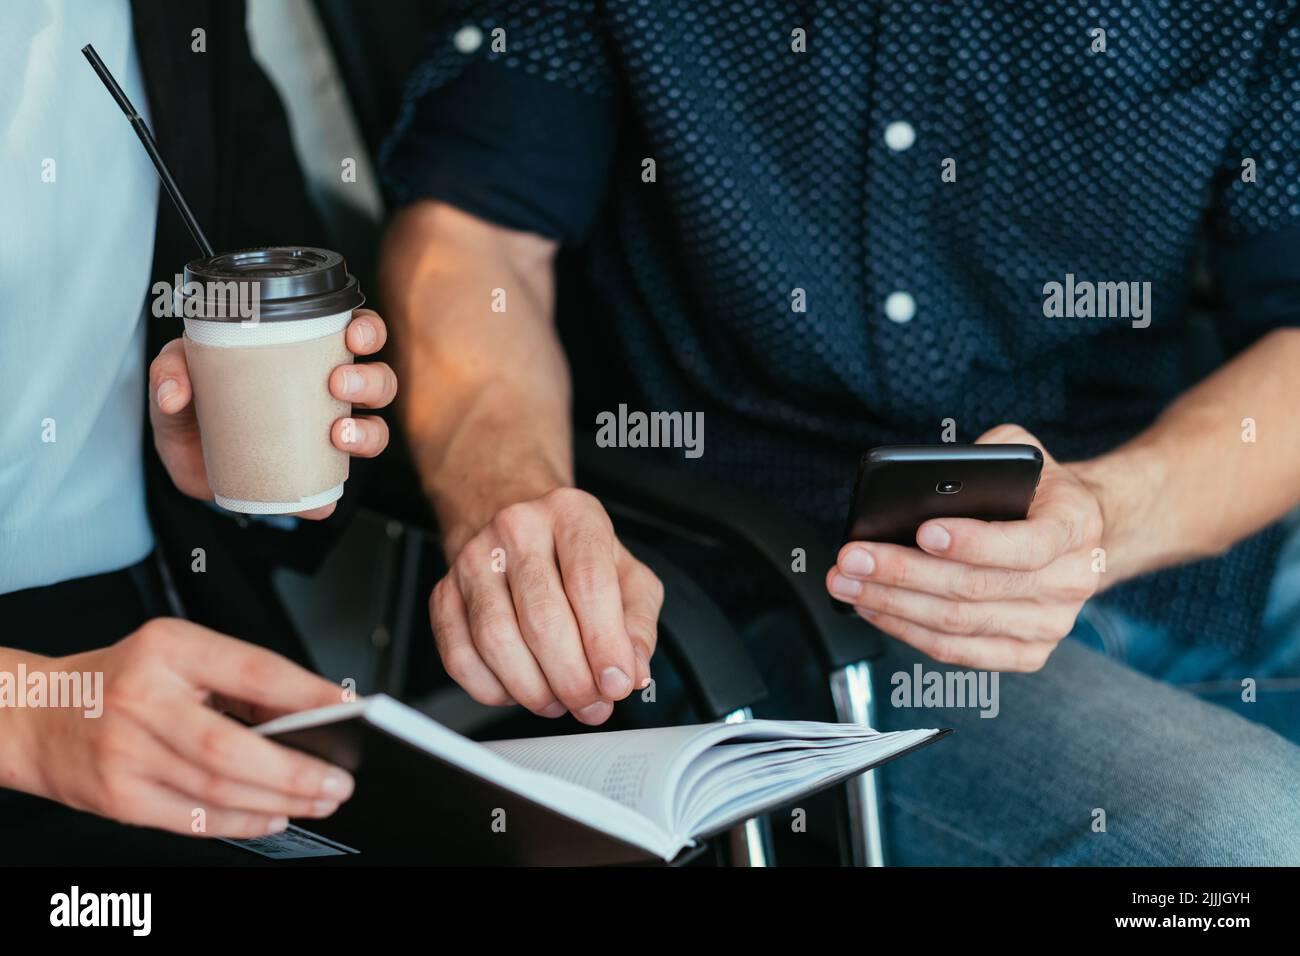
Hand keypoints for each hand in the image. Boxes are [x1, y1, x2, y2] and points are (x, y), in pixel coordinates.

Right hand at [10, 618, 353, 838]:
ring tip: (317, 800)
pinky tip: (272, 817)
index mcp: (169, 648)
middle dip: (296, 771)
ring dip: (278, 801)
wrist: (37, 713)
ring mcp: (126, 752)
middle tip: (338, 781)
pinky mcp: (117, 797)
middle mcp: (143, 699)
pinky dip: (240, 822)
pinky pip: (191, 817)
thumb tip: (310, 713)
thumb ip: (237, 679)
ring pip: (216, 788)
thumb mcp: (177, 653)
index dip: (308, 694)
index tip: (351, 711)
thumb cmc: (121, 680)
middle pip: (232, 746)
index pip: (253, 671)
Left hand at [148, 308, 396, 518]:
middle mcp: (326, 395)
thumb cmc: (192, 406)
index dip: (369, 331)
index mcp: (305, 356)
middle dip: (372, 381)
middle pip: (378, 382)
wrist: (184, 461)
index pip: (355, 334)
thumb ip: (169, 371)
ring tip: (339, 434)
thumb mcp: (173, 376)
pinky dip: (333, 492)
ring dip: (369, 432)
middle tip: (338, 384)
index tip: (354, 336)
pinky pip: (336, 485)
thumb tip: (175, 393)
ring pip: (375, 429)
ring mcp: (324, 436)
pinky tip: (320, 497)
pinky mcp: (313, 476)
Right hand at [430, 488, 662, 724]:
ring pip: (497, 640)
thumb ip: (638, 625)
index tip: (616, 684)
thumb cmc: (576, 556)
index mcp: (571, 514)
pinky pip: (460, 656)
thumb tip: (632, 672)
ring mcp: (473, 559)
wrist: (520, 529)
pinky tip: (519, 689)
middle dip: (571, 678)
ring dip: (533, 689)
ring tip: (559, 701)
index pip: (588, 583)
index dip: (604, 644)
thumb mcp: (628, 576)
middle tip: (591, 704)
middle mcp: (518, 528)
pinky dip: (493, 689)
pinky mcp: (444, 593)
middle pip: (541, 617)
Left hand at [826, 425, 1103, 671]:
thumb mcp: (1023, 453)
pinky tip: (873, 608)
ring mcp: (1050, 625)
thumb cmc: (1036, 490)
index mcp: (1075, 527)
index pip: (1026, 546)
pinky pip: (957, 651)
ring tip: (848, 583)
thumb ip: (987, 455)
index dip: (972, 542)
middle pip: (976, 589)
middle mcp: (1070, 582)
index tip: (923, 531)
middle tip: (853, 557)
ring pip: (958, 625)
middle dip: (904, 573)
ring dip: (892, 605)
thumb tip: (928, 479)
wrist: (1076, 534)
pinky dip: (907, 631)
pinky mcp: (1026, 652)